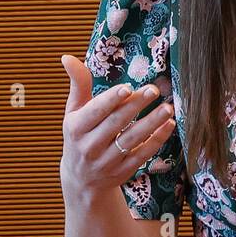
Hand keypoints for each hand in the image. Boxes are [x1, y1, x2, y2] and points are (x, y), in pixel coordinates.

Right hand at [59, 54, 174, 199]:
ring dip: (150, 124)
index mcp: (76, 128)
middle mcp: (90, 146)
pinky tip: (168, 125)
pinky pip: (141, 155)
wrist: (81, 179)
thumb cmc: (80, 135)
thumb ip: (78, 84)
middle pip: (116, 124)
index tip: (128, 88)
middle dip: (135, 106)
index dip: (111, 100)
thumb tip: (67, 57)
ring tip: (167, 108)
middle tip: (154, 90)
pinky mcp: (122, 172)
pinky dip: (156, 141)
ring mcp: (106, 161)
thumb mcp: (74, 111)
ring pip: (131, 140)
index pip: (95, 112)